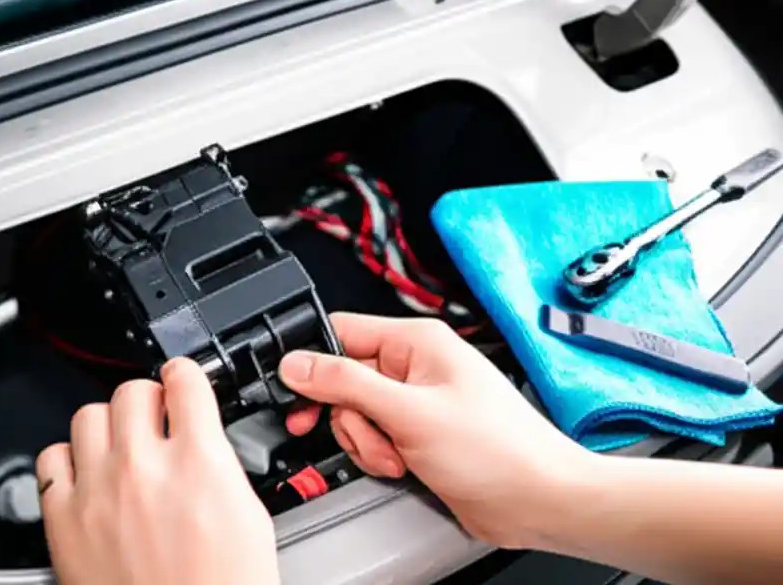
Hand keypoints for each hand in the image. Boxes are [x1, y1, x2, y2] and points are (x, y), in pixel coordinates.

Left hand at [37, 357, 279, 584]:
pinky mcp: (63, 520)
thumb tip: (201, 439)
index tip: (183, 382)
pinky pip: (50, 460)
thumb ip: (217, 464)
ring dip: (108, 425)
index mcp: (198, 463)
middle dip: (149, 401)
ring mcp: (96, 491)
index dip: (186, 377)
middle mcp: (142, 468)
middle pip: (133, 391)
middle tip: (156, 421)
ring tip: (121, 447)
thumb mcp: (249, 517)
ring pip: (88, 415)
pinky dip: (68, 461)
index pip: (184, 381)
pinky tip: (86, 476)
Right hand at [279, 313, 594, 547]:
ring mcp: (416, 400)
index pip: (341, 332)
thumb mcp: (408, 412)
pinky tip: (402, 464)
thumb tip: (297, 363)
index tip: (300, 394)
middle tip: (365, 434)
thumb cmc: (498, 449)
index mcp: (416, 341)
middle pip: (342, 379)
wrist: (536, 500)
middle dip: (349, 417)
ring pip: (355, 413)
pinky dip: (378, 454)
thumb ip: (346, 384)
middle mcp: (415, 365)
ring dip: (366, 441)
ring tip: (396, 455)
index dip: (314, 363)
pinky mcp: (417, 432)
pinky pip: (374, 436)